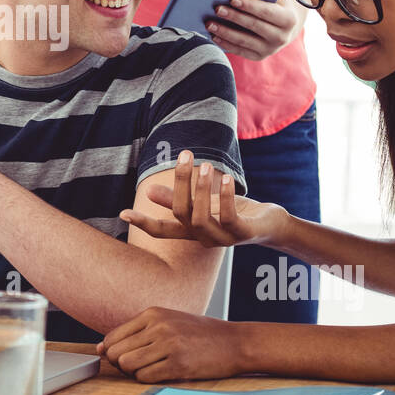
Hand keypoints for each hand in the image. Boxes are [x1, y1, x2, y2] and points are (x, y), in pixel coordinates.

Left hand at [96, 307, 240, 381]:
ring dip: (134, 373)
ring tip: (151, 369)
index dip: (112, 352)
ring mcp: (168, 345)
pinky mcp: (178, 365)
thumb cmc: (201, 333)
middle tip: (138, 366)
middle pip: (116, 353)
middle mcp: (157, 326)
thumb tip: (102, 348)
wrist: (235, 342)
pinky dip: (148, 380)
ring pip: (127, 366)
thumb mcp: (168, 321)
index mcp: (152, 313)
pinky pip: (145, 377)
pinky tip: (162, 373)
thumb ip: (137, 332)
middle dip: (121, 365)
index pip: (112, 337)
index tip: (123, 358)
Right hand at [120, 150, 286, 247]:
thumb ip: (178, 198)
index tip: (123, 213)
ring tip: (204, 165)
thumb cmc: (234, 212)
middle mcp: (203, 238)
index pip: (163, 231)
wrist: (270, 225)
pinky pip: (228, 217)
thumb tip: (148, 191)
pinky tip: (226, 178)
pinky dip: (225, 196)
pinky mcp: (242, 234)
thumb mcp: (204, 202)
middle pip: (181, 214)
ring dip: (201, 189)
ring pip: (200, 217)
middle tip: (185, 155)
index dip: (143, 223)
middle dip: (181, 182)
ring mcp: (223, 239)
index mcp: (191, 231)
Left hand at [206, 0, 305, 59]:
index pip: (266, 11)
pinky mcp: (259, 57)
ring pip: (244, 40)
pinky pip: (239, 50)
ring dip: (225, 32)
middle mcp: (281, 37)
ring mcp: (270, 49)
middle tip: (217, 9)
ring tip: (210, 24)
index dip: (249, 5)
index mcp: (289, 20)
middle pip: (254, 26)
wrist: (286, 27)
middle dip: (234, 17)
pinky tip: (214, 36)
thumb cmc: (276, 6)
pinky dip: (225, 43)